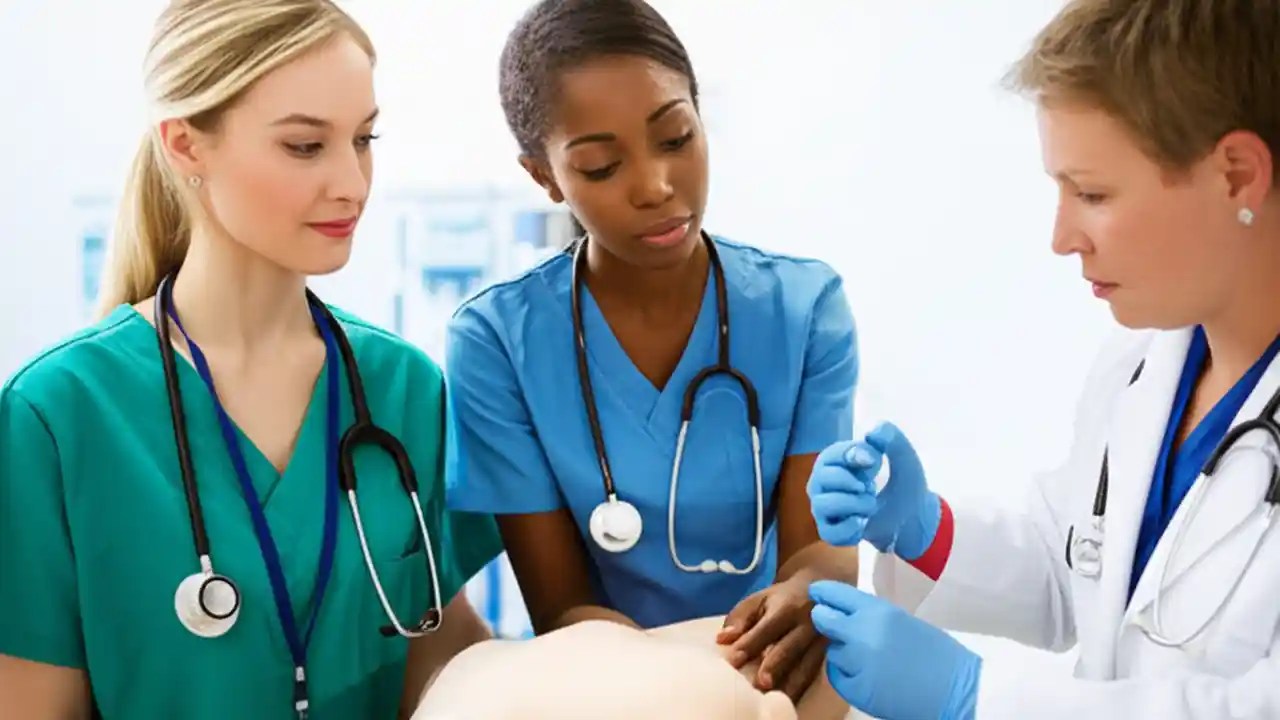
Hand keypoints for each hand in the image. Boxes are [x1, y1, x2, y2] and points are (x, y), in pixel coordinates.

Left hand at [716, 577, 826, 701]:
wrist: (820, 589)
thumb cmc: (782, 598)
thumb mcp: (759, 599)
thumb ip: (740, 618)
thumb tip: (722, 639)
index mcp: (787, 607)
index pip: (767, 628)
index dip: (750, 644)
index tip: (733, 661)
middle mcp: (808, 623)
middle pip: (790, 647)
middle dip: (775, 665)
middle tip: (760, 683)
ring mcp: (822, 639)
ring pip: (807, 664)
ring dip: (791, 683)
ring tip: (775, 697)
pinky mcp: (830, 652)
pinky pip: (816, 672)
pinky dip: (803, 687)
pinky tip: (791, 698)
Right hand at [807, 421, 940, 559]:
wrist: (914, 519)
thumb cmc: (903, 485)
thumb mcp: (904, 457)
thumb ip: (891, 438)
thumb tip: (872, 431)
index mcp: (837, 462)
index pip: (829, 455)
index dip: (849, 455)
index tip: (875, 460)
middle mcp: (823, 484)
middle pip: (821, 478)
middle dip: (850, 482)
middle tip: (871, 487)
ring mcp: (824, 509)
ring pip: (822, 505)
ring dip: (852, 505)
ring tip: (871, 506)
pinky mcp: (830, 531)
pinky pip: (829, 532)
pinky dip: (849, 529)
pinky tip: (863, 523)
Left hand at [809, 580, 980, 719]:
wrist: (958, 690)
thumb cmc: (939, 655)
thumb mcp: (904, 622)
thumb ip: (873, 616)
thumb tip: (846, 613)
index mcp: (878, 611)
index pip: (836, 594)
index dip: (823, 593)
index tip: (817, 593)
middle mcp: (862, 633)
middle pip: (823, 619)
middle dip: (826, 620)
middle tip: (831, 623)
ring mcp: (857, 663)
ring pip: (833, 651)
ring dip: (843, 652)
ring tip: (870, 659)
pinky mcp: (857, 690)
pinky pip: (837, 676)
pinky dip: (845, 675)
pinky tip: (865, 674)